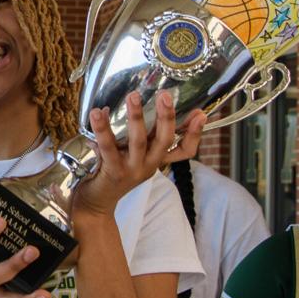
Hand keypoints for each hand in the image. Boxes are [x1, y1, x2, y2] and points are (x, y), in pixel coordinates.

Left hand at [69, 90, 206, 219]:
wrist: (98, 202)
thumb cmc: (116, 171)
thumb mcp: (135, 154)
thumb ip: (141, 132)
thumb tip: (141, 101)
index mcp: (157, 159)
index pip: (185, 150)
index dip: (195, 134)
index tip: (201, 115)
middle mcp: (149, 164)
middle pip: (165, 141)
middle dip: (167, 117)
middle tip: (165, 96)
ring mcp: (132, 169)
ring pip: (139, 141)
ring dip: (137, 117)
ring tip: (133, 96)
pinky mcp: (113, 171)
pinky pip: (108, 147)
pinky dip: (102, 129)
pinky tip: (97, 112)